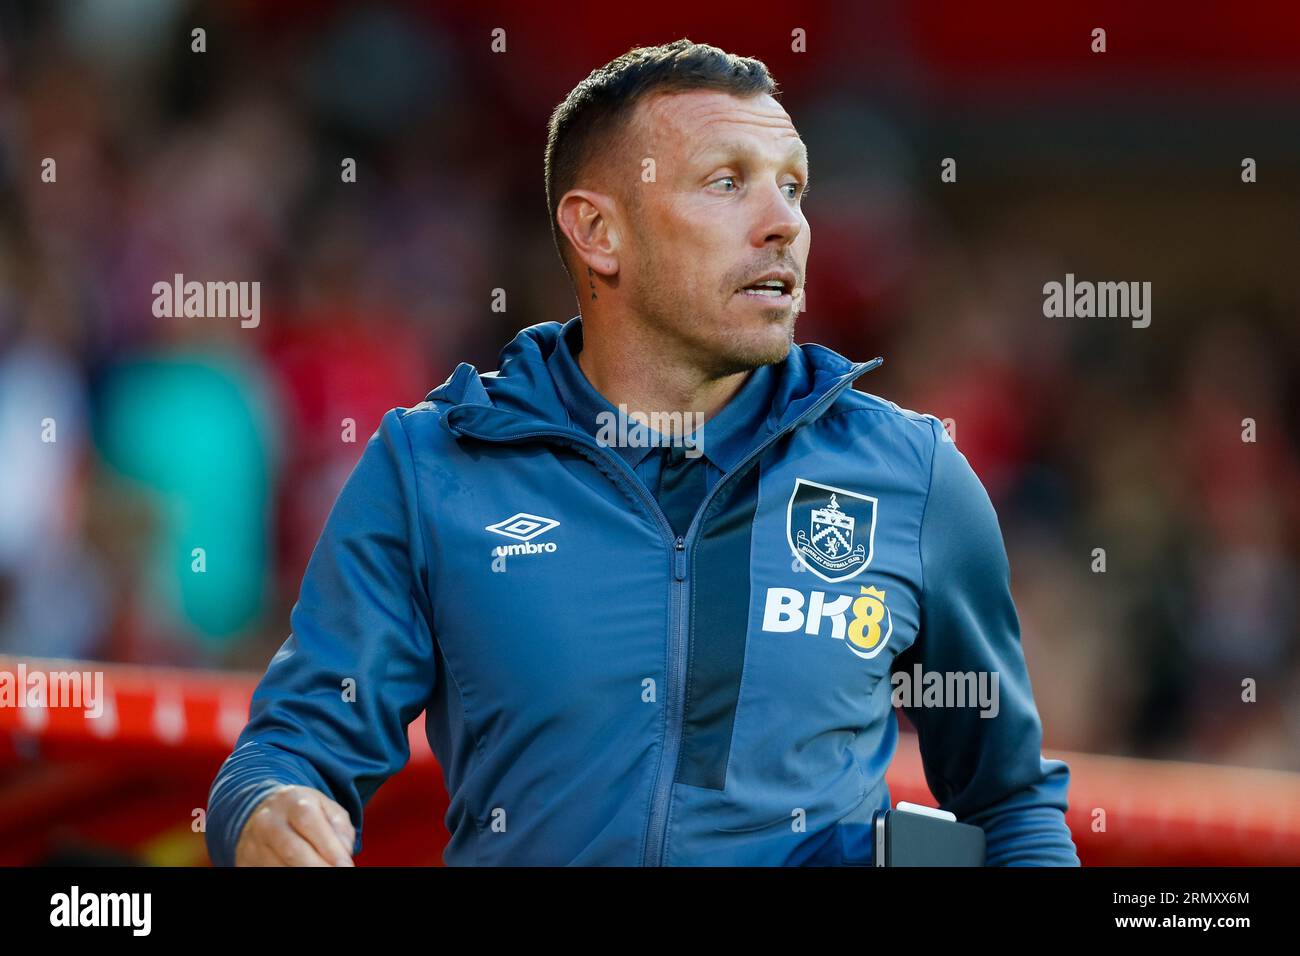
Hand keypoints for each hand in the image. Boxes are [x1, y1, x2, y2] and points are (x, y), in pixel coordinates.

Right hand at [234, 784, 355, 865]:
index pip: (309, 823)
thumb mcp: (325, 808)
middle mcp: (269, 822)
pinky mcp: (245, 862)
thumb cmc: (302, 811)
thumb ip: (340, 828)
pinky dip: (287, 875)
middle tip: (337, 875)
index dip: (329, 848)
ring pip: (279, 867)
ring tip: (322, 872)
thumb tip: (344, 854)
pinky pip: (268, 872)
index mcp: (292, 801)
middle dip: (318, 867)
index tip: (346, 866)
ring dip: (303, 874)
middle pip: (293, 850)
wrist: (261, 810)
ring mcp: (253, 843)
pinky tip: (300, 870)